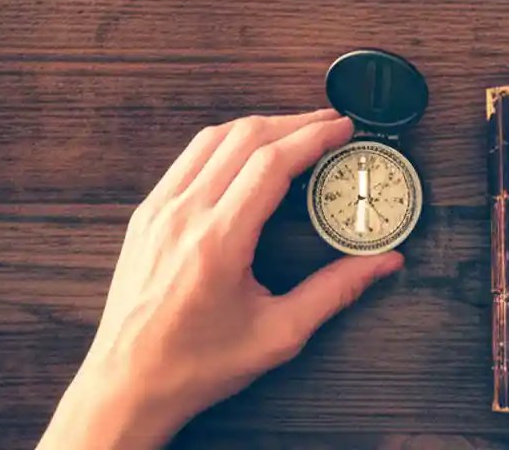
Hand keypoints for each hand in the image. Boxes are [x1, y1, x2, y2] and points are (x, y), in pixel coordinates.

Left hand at [38, 110, 403, 449]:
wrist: (127, 385)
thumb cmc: (196, 365)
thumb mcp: (279, 334)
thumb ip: (335, 291)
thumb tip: (381, 263)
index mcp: (218, 241)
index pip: (271, 163)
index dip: (313, 137)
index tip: (343, 128)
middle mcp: (184, 216)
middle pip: (244, 138)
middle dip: (294, 122)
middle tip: (329, 123)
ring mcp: (158, 211)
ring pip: (212, 139)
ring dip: (259, 126)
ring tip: (295, 130)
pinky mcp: (145, 216)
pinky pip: (188, 158)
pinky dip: (226, 142)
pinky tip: (248, 152)